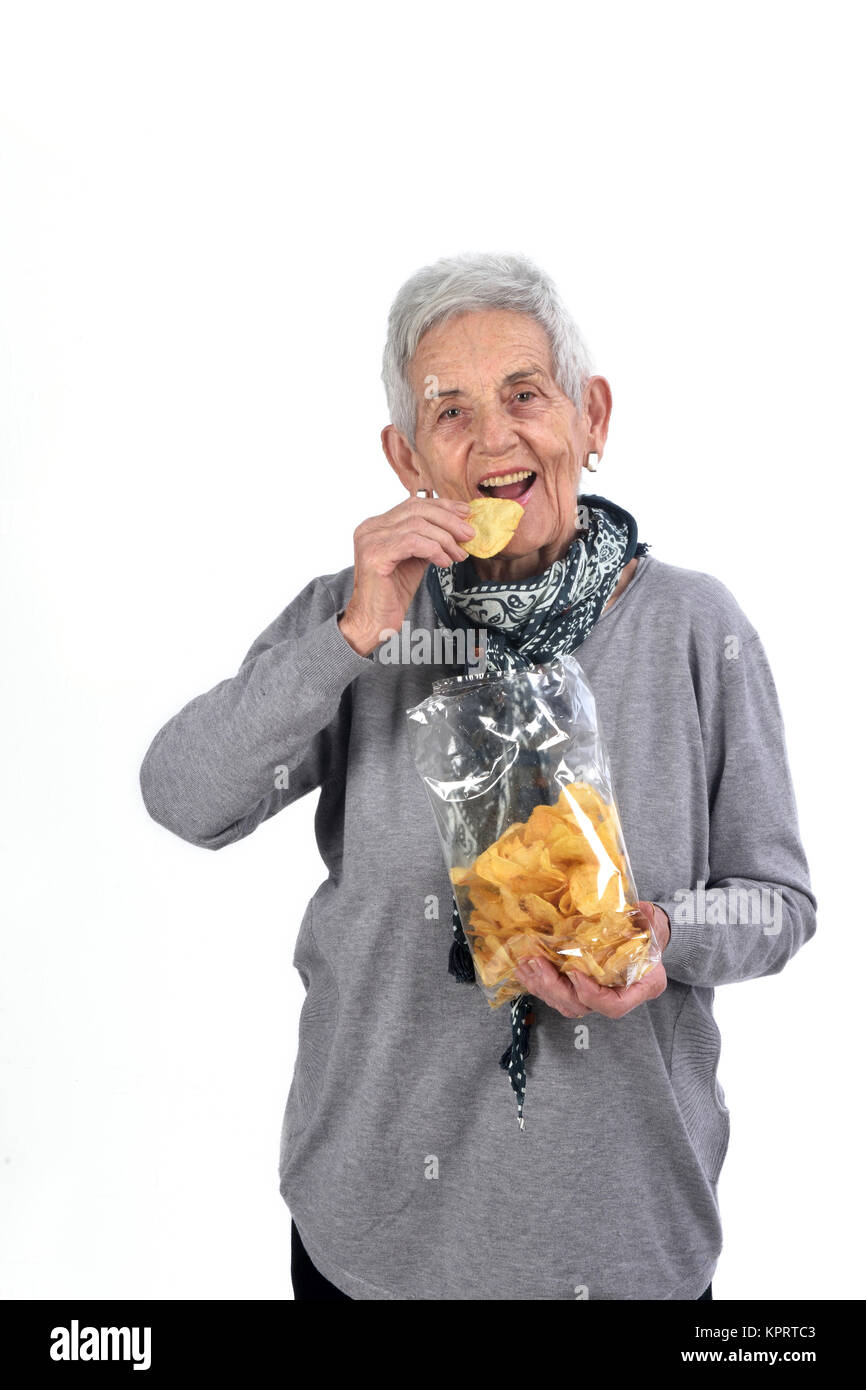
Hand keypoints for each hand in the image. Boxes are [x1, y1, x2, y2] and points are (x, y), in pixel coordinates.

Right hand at [339, 496, 474, 654]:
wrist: (374, 621)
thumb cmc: (393, 594)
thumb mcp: (415, 559)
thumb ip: (429, 540)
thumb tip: (458, 527)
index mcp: (377, 525)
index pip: (414, 504)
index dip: (443, 506)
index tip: (467, 513)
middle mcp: (370, 528)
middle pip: (417, 510)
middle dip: (449, 520)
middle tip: (469, 535)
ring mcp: (370, 540)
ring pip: (417, 525)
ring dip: (445, 539)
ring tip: (458, 554)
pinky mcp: (374, 555)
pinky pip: (412, 542)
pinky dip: (434, 549)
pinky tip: (444, 562)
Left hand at [513, 901, 669, 1019]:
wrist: (643, 939)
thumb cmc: (647, 933)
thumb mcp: (652, 926)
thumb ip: (646, 921)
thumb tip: (640, 910)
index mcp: (640, 988)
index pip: (613, 1006)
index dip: (590, 994)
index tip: (573, 971)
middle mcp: (616, 998)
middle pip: (581, 1006)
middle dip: (554, 986)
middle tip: (537, 962)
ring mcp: (596, 998)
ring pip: (564, 1004)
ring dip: (541, 985)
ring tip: (524, 964)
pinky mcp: (579, 991)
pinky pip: (557, 996)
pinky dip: (539, 983)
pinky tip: (524, 969)